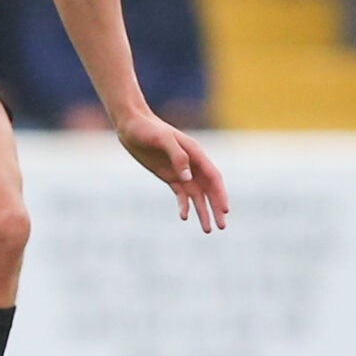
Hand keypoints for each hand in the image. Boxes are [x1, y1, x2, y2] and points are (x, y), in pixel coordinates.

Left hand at [115, 109, 229, 232]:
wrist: (131, 125)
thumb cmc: (148, 129)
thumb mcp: (162, 139)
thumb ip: (178, 156)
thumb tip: (188, 178)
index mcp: (195, 153)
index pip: (213, 177)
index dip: (220, 194)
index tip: (224, 211)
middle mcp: (192, 164)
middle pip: (209, 190)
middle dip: (216, 208)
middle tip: (221, 227)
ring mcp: (181, 171)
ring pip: (196, 195)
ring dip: (202, 211)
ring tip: (207, 230)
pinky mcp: (169, 176)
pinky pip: (181, 194)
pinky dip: (184, 205)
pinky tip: (184, 216)